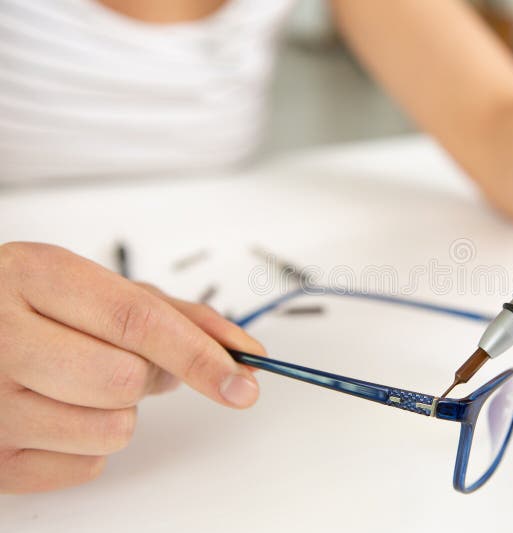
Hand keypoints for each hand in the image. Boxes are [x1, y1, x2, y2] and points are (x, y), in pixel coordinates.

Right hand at [0, 242, 264, 492]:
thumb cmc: (31, 308)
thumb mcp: (93, 288)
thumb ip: (173, 314)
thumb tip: (242, 351)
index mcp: (33, 276)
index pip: (136, 320)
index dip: (198, 352)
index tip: (242, 378)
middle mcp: (1, 338)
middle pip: (127, 380)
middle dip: (145, 375)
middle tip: (118, 358)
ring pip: (112, 431)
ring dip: (117, 412)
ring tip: (76, 383)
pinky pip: (87, 467)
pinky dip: (88, 445)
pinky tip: (56, 412)